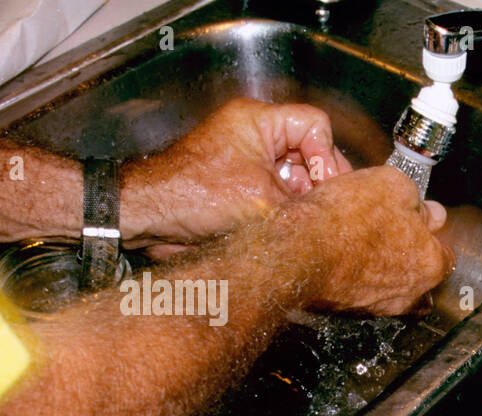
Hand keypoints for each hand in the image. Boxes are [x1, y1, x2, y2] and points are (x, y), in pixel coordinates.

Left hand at [120, 98, 353, 246]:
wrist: (149, 216)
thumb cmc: (192, 196)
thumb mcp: (262, 200)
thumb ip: (305, 205)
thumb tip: (332, 217)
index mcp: (258, 121)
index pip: (315, 125)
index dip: (328, 157)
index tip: (325, 188)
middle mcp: (254, 135)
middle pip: (309, 152)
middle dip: (318, 182)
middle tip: (323, 210)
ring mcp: (248, 161)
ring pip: (295, 177)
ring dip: (301, 201)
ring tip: (301, 223)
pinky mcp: (241, 186)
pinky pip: (277, 194)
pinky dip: (284, 212)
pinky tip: (286, 229)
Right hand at [279, 165, 454, 315]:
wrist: (299, 250)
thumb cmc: (347, 220)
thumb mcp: (392, 184)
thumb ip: (415, 197)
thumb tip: (422, 205)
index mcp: (431, 264)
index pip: (446, 254)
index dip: (430, 232)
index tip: (419, 219)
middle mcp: (410, 293)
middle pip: (418, 270)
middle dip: (407, 249)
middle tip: (387, 226)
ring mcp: (379, 305)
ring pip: (389, 282)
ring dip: (379, 262)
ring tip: (359, 237)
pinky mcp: (350, 310)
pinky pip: (361, 290)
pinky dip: (355, 274)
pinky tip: (341, 253)